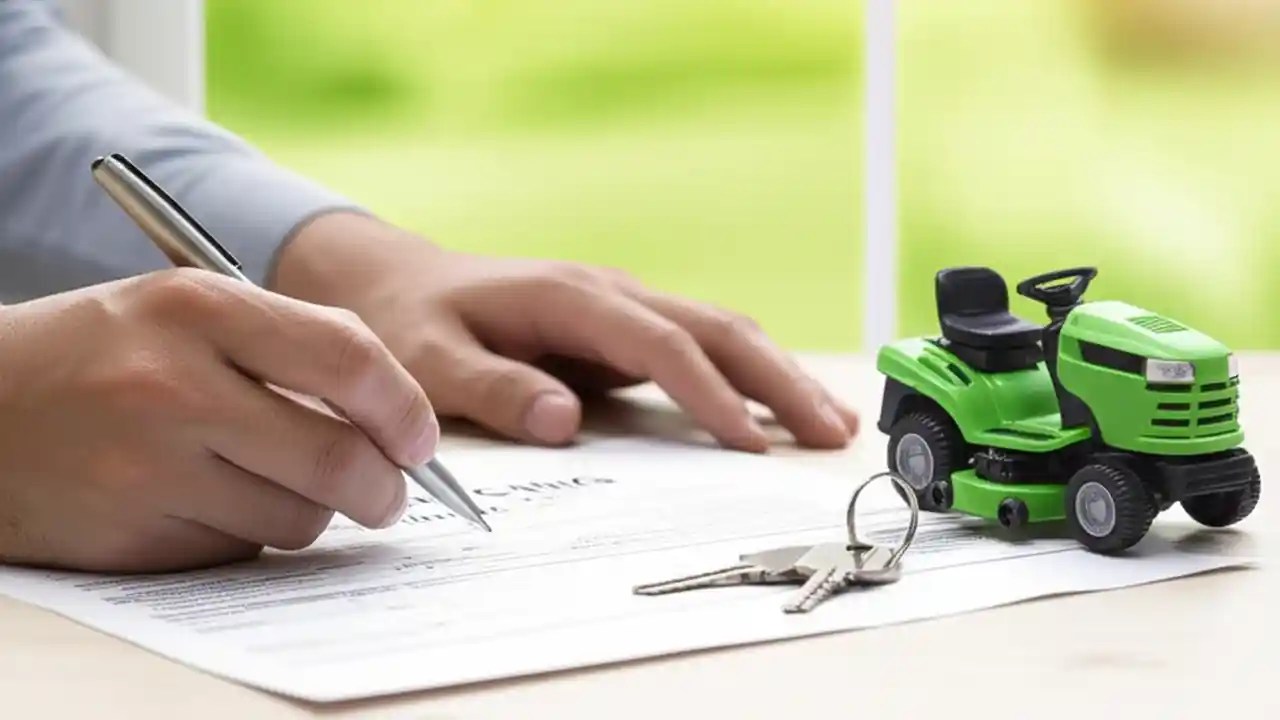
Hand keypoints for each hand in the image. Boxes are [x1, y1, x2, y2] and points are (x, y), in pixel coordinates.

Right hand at [0, 270, 436, 571]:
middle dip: (385, 487)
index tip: (420, 438)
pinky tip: (206, 501)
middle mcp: (173, 385)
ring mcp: (148, 468)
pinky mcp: (130, 536)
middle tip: (386, 491)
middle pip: (339, 458)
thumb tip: (398, 418)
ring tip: (271, 482)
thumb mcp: (189, 309)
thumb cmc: (104, 353)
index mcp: (198, 306)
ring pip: (299, 519)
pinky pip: (240, 551)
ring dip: (310, 512)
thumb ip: (292, 345)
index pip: (349, 359)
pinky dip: (247, 536)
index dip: (405, 409)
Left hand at [271, 213, 858, 450]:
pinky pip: (701, 347)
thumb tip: (567, 420)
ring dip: (778, 374)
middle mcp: (611, 293)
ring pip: (722, 331)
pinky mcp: (625, 329)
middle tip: (832, 432)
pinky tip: (779, 408)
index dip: (709, 391)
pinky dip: (749, 375)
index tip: (751, 442)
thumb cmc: (412, 324)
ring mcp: (623, 308)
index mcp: (569, 297)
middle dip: (778, 378)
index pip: (659, 342)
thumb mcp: (428, 361)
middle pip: (716, 326)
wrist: (400, 284)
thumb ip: (492, 389)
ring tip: (833, 424)